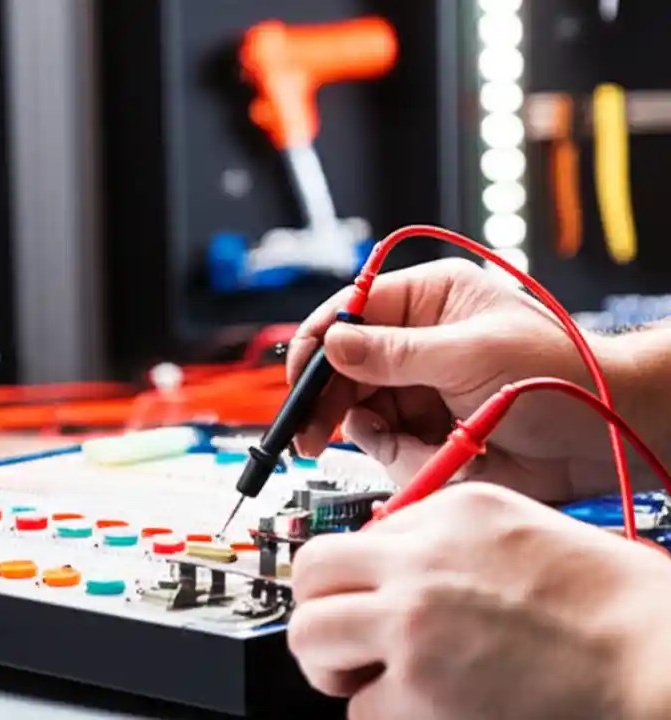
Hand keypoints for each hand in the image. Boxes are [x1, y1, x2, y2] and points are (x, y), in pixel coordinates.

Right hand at [287, 257, 629, 502]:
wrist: (602, 437)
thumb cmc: (560, 377)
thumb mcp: (470, 355)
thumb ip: (395, 352)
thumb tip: (334, 343)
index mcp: (429, 300)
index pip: (350, 311)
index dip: (318, 343)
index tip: (298, 378)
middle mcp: (416, 339)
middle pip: (342, 364)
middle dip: (326, 399)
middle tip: (308, 434)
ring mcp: (419, 385)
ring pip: (359, 408)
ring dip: (371, 430)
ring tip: (408, 443)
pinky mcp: (425, 428)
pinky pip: (385, 441)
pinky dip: (396, 452)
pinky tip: (426, 453)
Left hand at [287, 482, 670, 719]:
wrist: (662, 662)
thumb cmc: (621, 610)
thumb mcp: (528, 536)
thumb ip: (454, 546)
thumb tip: (396, 569)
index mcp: (452, 513)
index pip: (360, 535)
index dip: (363, 579)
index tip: (369, 601)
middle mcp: (420, 560)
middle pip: (311, 572)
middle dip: (320, 610)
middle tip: (346, 643)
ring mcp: (411, 624)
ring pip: (310, 636)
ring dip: (332, 665)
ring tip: (371, 682)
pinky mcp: (415, 690)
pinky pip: (360, 709)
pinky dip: (384, 716)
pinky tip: (429, 713)